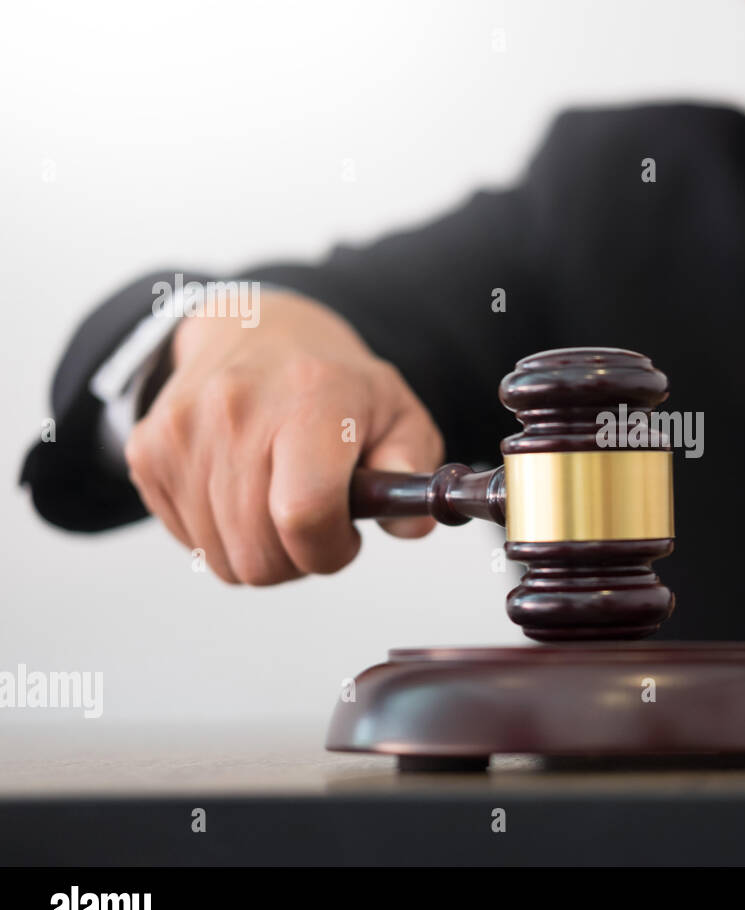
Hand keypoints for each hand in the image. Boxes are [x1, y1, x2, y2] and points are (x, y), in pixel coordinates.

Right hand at [124, 289, 441, 584]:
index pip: (305, 514)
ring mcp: (183, 431)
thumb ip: (414, 473)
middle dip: (300, 559)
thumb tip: (411, 526)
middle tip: (318, 522)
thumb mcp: (399, 415)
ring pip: (224, 558)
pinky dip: (224, 536)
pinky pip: (190, 541)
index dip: (330, 550)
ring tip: (282, 502)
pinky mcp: (147, 451)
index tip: (347, 536)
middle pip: (260, 552)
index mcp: (312, 398)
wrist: (257, 332)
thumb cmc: (338, 386)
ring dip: (262, 551)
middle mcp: (237, 409)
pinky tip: (246, 492)